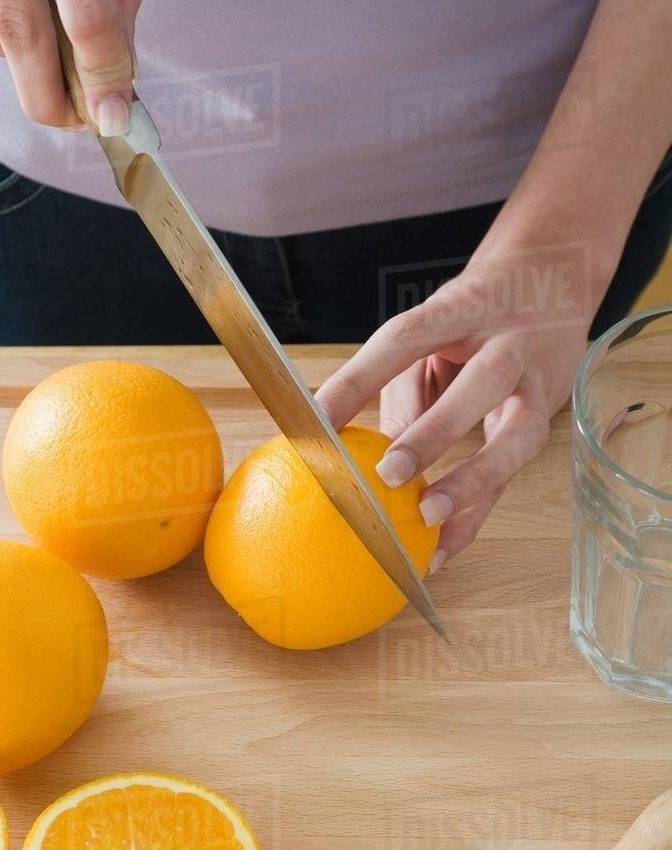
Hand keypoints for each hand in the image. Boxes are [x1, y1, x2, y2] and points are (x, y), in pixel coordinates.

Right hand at [0, 0, 138, 133]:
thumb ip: (117, 26)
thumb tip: (116, 96)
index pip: (88, 25)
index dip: (103, 80)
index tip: (114, 119)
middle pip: (24, 36)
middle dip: (56, 98)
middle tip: (83, 120)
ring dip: (28, 71)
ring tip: (63, 77)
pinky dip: (2, 44)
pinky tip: (32, 43)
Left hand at [316, 248, 591, 571]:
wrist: (554, 277)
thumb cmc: (474, 314)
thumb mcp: (433, 330)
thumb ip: (403, 388)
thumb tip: (370, 459)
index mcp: (466, 306)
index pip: (407, 337)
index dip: (362, 378)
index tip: (318, 420)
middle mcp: (511, 341)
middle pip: (484, 382)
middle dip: (436, 432)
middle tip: (389, 474)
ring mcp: (539, 381)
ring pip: (517, 436)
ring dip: (471, 483)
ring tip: (428, 521)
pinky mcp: (548, 418)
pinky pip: (513, 474)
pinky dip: (476, 514)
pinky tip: (442, 548)